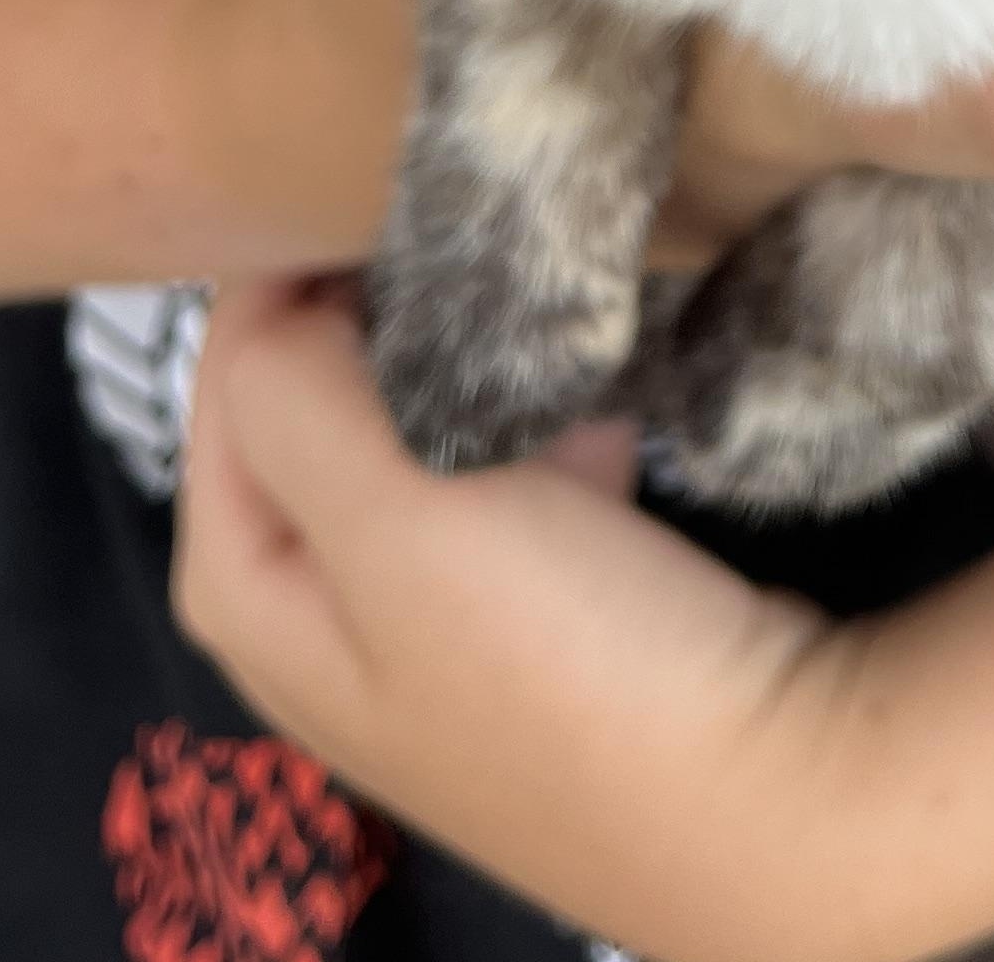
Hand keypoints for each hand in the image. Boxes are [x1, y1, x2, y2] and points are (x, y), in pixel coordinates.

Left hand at [179, 282, 836, 961]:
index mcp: (247, 598)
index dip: (288, 277)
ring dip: (471, 375)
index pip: (224, 382)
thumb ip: (296, 395)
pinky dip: (541, 432)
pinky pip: (508, 486)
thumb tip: (280, 303)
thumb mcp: (397, 513)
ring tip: (546, 334)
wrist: (768, 798)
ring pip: (416, 442)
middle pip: (312, 413)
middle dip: (380, 322)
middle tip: (468, 255)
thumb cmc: (564, 656)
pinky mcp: (543, 631)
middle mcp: (321, 627)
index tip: (383, 194)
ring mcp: (437, 635)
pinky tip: (609, 414)